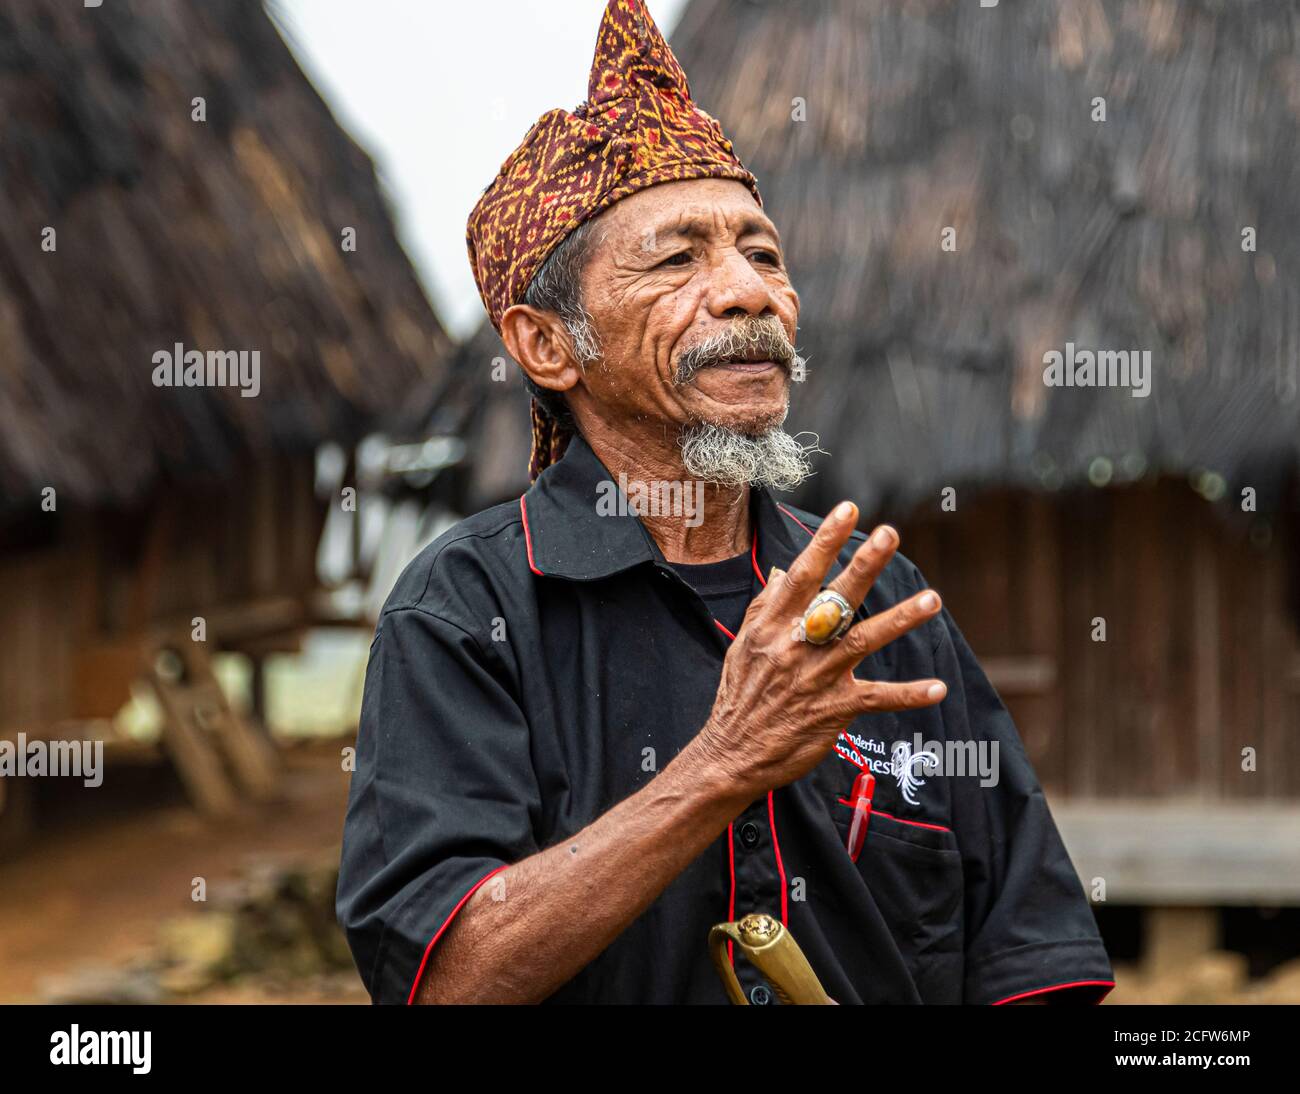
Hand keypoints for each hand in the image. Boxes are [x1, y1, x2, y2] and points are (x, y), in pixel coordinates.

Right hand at [697, 501, 945, 800]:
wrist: (731, 754)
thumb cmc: (738, 696)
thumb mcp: (743, 646)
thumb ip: (765, 607)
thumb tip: (783, 571)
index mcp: (771, 627)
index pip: (801, 575)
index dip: (824, 541)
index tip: (848, 510)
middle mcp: (794, 647)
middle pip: (835, 599)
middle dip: (864, 565)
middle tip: (890, 535)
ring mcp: (815, 679)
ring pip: (863, 641)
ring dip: (899, 619)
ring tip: (931, 599)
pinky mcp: (833, 711)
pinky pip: (877, 699)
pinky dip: (908, 695)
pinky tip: (936, 688)